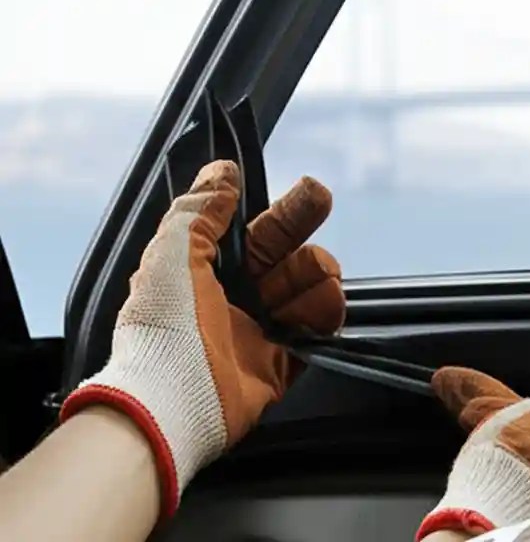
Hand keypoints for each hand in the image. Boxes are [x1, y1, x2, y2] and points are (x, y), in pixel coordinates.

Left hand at [59, 160, 345, 519]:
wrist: (174, 399)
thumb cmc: (165, 324)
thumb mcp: (171, 253)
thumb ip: (199, 209)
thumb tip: (224, 171)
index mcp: (208, 269)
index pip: (253, 231)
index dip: (276, 208)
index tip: (298, 185)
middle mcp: (239, 295)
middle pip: (287, 248)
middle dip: (302, 219)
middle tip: (320, 196)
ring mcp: (266, 327)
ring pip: (310, 282)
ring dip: (311, 274)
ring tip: (298, 285)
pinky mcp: (288, 358)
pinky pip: (321, 324)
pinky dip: (323, 312)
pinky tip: (315, 308)